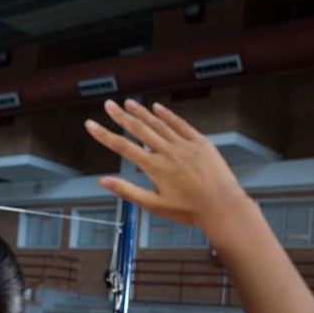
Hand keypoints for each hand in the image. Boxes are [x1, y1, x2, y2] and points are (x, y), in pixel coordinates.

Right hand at [84, 99, 248, 232]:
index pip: (123, 147)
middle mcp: (168, 152)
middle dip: (121, 116)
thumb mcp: (153, 205)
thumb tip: (102, 182)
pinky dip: (167, 115)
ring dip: (142, 112)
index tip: (91, 125)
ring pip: (159, 123)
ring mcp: (185, 145)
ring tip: (128, 103)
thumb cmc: (189, 210)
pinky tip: (157, 107)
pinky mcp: (200, 142)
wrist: (222, 207)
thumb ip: (127, 191)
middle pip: (139, 129)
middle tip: (108, 104)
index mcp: (155, 167)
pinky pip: (181, 124)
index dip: (104, 135)